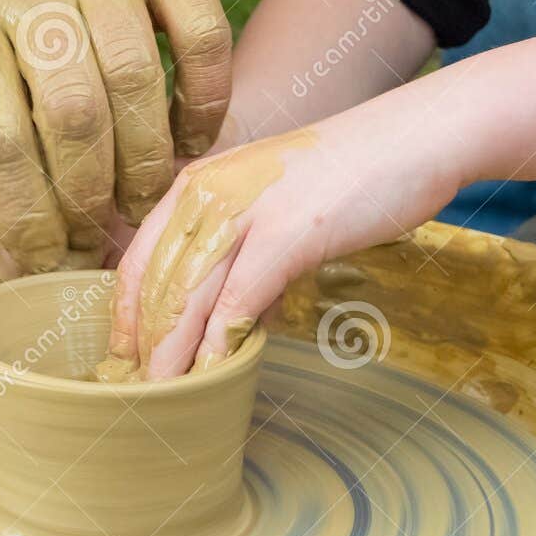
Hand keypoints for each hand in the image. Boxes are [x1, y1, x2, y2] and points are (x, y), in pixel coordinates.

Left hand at [0, 0, 230, 274]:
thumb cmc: (1, 17)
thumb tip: (26, 266)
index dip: (22, 215)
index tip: (42, 261)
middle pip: (70, 112)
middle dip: (88, 194)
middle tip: (99, 233)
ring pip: (137, 81)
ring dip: (146, 162)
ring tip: (142, 203)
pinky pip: (202, 39)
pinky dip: (203, 105)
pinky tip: (190, 143)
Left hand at [107, 108, 461, 378]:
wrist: (413, 138)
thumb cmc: (347, 175)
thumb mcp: (268, 202)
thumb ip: (240, 250)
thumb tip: (228, 315)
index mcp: (196, 185)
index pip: (138, 261)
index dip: (125, 316)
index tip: (122, 358)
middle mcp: (206, 194)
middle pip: (155, 286)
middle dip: (143, 346)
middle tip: (136, 391)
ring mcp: (243, 212)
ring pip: (186, 298)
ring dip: (171, 356)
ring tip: (160, 397)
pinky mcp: (284, 235)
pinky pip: (237, 302)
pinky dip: (219, 345)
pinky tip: (210, 375)